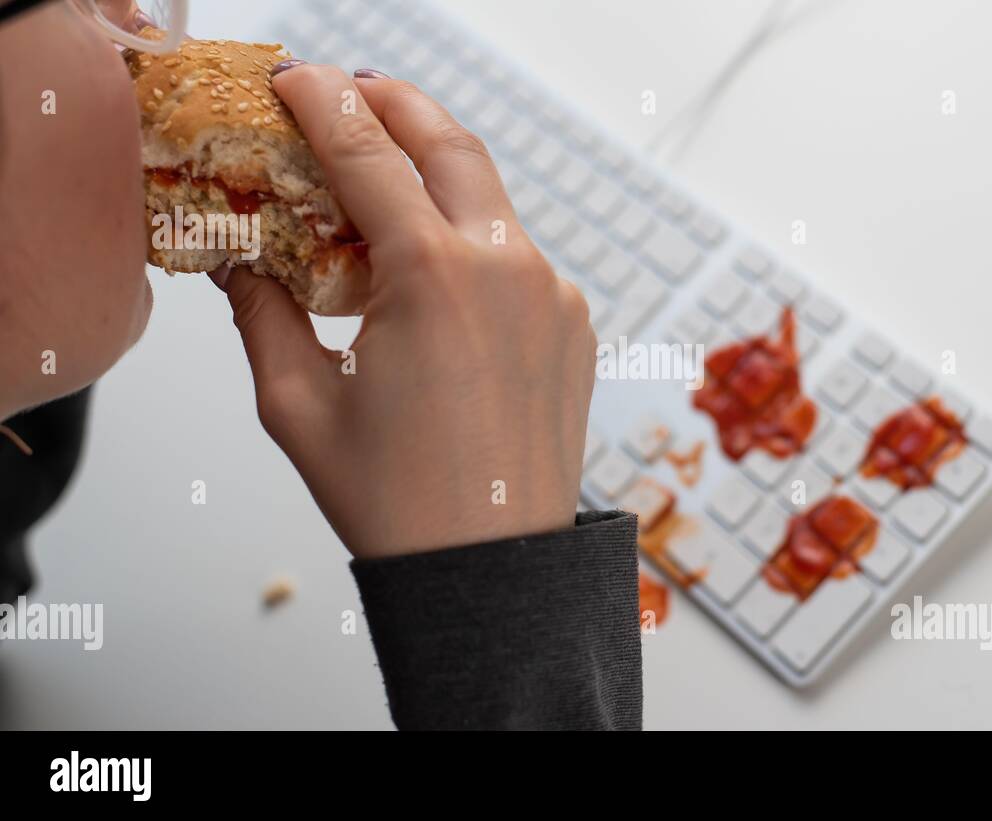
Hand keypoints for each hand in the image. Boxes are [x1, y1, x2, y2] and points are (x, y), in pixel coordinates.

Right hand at [212, 65, 595, 559]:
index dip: (324, 103)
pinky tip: (436, 274)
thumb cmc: (397, 501)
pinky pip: (518, 258)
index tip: (296, 79)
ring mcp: (552, 294)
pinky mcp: (573, 324)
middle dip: (396, 105)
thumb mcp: (298, 404)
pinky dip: (473, 242)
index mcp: (434, 276)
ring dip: (438, 175)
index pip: (368, 151)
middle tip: (355, 91)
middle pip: (450, 143)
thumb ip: (262, 313)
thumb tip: (236, 262)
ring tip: (387, 186)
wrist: (493, 569)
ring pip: (490, 199)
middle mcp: (506, 269)